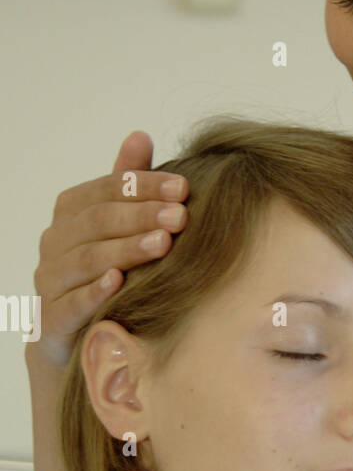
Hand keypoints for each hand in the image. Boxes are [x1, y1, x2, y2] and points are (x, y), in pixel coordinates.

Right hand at [32, 131, 188, 369]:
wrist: (79, 335)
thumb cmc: (107, 271)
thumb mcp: (119, 226)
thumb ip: (127, 185)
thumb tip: (140, 135)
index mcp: (72, 212)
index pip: (108, 189)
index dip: (144, 186)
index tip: (183, 188)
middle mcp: (55, 241)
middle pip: (98, 221)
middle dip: (141, 216)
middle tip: (180, 217)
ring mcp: (50, 280)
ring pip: (87, 259)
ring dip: (125, 251)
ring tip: (162, 245)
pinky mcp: (50, 319)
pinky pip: (71, 302)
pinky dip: (94, 292)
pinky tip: (119, 283)